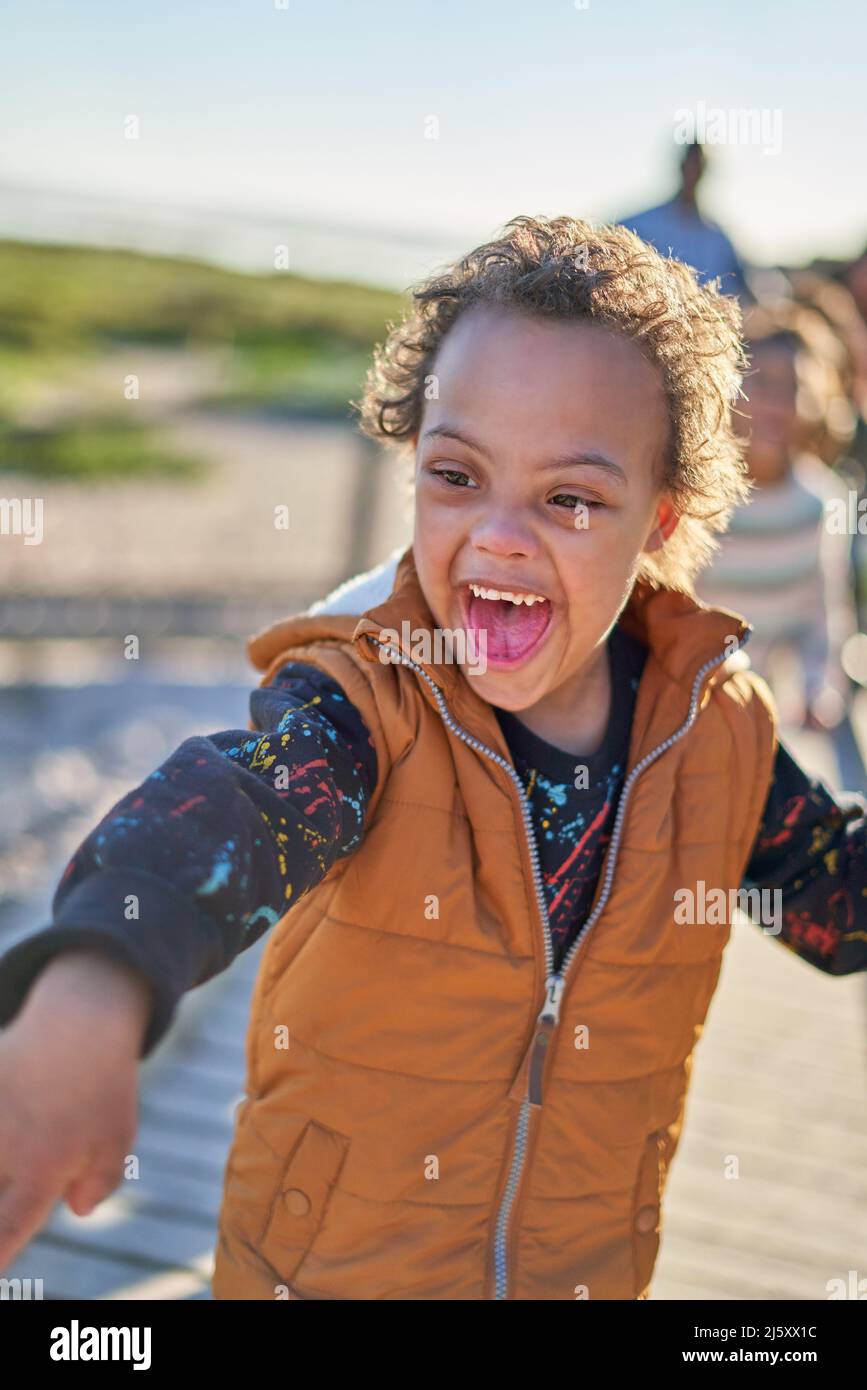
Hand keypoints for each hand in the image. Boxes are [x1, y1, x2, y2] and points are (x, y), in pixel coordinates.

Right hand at [0, 949, 151, 1272]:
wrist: (82, 1019)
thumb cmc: (104, 1087)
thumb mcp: (117, 1139)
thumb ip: (98, 1185)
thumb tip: (76, 1208)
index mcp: (43, 1169)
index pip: (8, 1229)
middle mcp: (5, 1147)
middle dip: (3, 1189)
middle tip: (31, 1164)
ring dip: (6, 1151)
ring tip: (35, 1121)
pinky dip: (3, 1108)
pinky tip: (20, 1099)